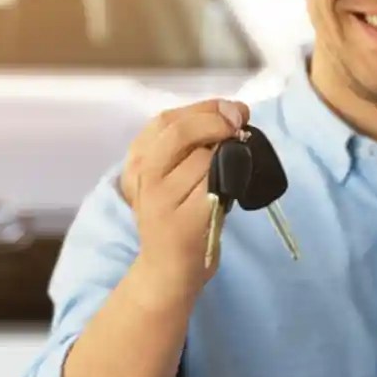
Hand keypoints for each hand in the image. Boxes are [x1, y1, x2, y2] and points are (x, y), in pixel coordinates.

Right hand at [121, 98, 248, 297]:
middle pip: (181, 132)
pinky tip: (229, 191)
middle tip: (240, 125)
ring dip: (227, 157)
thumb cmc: (175, 216)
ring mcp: (161, 199)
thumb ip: (189, 143)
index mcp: (136, 159)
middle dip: (216, 122)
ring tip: (229, 172)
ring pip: (204, 159)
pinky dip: (231, 182)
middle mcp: (143, 176)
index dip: (203, 108)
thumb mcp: (169, 175)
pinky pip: (216, 186)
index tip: (231, 109)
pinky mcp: (183, 220)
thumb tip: (233, 111)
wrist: (166, 269)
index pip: (167, 119)